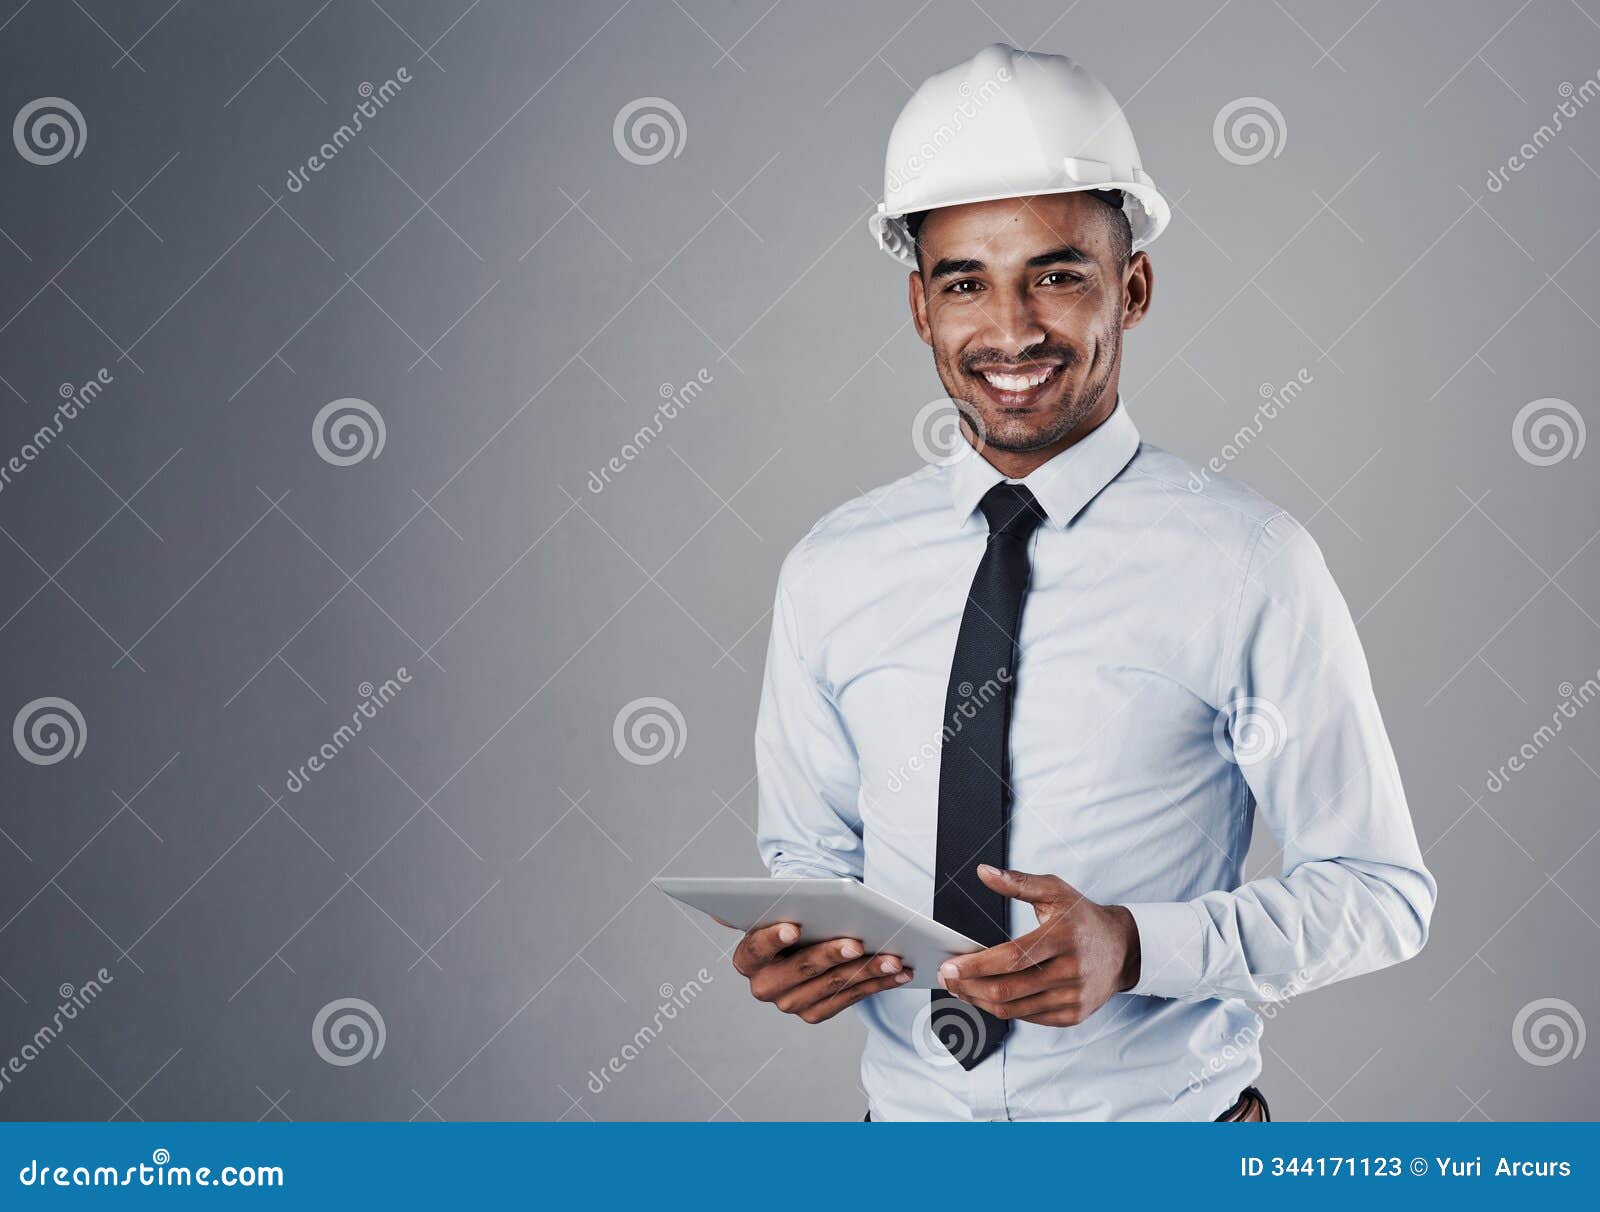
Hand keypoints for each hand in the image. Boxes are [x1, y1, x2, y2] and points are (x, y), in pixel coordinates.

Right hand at [730, 922, 911, 1022]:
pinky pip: (850, 999)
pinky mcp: (816, 1013)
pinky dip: (877, 984)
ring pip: (832, 986)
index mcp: (747, 958)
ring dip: (866, 971)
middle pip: (800, 970)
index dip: (774, 939)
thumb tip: (714, 906)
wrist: (806, 939)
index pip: (756, 949)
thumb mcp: (777, 909)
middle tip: (857, 942)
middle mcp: (765, 986)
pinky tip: (898, 972)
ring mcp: (791, 1003)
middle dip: (831, 955)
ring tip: (891, 957)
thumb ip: (758, 907)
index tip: (794, 926)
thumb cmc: (794, 918)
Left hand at [936, 864, 1140, 1026]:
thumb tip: (983, 872)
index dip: (976, 965)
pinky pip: (1029, 1017)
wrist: (1123, 949)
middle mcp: (1070, 971)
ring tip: (959, 988)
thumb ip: (1018, 882)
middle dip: (969, 986)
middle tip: (945, 978)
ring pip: (1015, 1009)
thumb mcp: (1055, 891)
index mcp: (1062, 938)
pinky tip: (986, 997)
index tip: (949, 966)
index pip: (1012, 958)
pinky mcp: (1073, 1015)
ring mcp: (1073, 997)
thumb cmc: (1083, 917)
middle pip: (1008, 989)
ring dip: (980, 1001)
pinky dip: (1003, 1009)